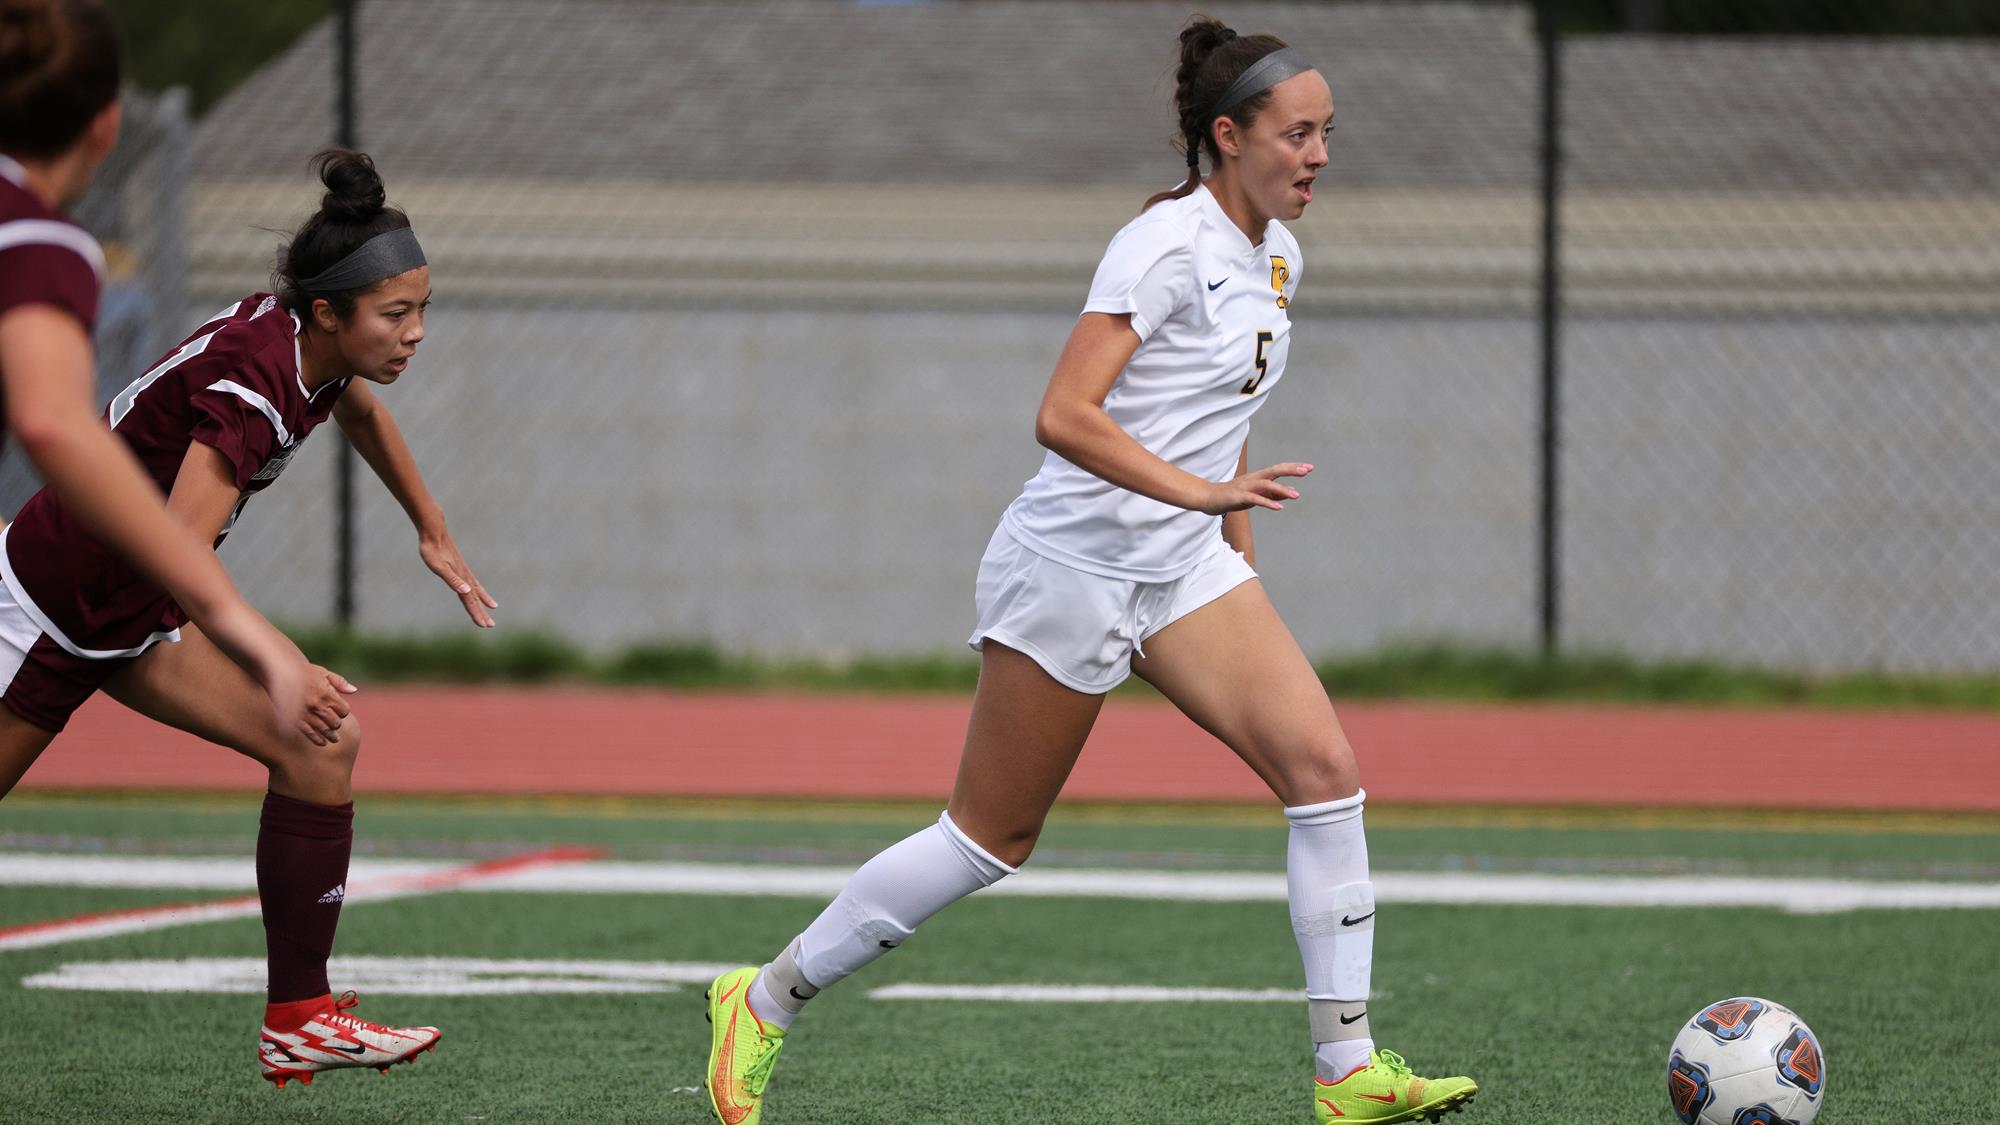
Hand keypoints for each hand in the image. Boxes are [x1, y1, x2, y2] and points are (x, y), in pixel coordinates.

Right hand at [296, 663, 358, 746]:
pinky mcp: (295, 719)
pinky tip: (322, 742)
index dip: (343, 711)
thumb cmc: (304, 671)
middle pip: (335, 722)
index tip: (340, 711)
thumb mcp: (324, 673)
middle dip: (336, 723)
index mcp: (327, 694)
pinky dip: (317, 739)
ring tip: (334, 739)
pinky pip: (309, 733)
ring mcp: (306, 713)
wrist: (281, 672)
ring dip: (330, 736)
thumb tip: (354, 691)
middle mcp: (317, 705)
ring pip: (324, 730)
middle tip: (336, 725)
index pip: (344, 710)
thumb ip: (340, 682)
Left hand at [419, 525, 496, 626]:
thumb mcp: (439, 567)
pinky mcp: (459, 567)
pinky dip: (477, 589)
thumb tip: (466, 591)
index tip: (484, 625)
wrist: (434, 532)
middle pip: (475, 598)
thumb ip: (452, 579)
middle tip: (490, 625)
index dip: (476, 613)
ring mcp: (463, 571)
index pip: (470, 600)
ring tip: (493, 607)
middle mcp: (465, 576)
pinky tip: (475, 589)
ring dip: (483, 600)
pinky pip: (472, 582)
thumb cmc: (432, 550)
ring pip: (476, 590)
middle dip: (482, 612)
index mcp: (461, 579)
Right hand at [1196, 462, 1311, 514]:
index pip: (1278, 469)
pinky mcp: (1238, 497)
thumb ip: (1272, 494)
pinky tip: (1279, 507)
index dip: (1293, 467)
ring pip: (1266, 484)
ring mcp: (1245, 487)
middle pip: (1274, 470)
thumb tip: (1291, 493)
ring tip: (1297, 495)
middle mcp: (1253, 478)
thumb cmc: (1232, 497)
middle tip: (1307, 470)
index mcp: (1257, 477)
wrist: (1208, 498)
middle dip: (1291, 469)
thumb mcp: (1255, 495)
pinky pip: (1255, 499)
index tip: (1309, 467)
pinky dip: (1267, 502)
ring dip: (1282, 489)